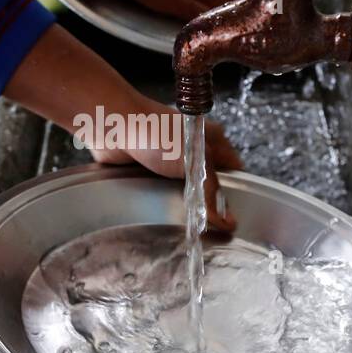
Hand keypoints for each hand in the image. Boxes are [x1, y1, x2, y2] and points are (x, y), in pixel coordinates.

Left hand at [90, 94, 240, 232]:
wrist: (114, 126)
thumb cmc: (157, 133)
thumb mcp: (196, 162)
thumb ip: (211, 192)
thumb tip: (227, 221)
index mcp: (212, 139)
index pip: (234, 171)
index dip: (237, 193)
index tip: (236, 217)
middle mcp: (193, 149)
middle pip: (210, 183)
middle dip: (210, 203)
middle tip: (211, 226)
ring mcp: (170, 161)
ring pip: (185, 190)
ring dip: (184, 204)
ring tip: (188, 224)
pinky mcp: (149, 170)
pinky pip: (162, 191)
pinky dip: (163, 201)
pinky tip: (165, 214)